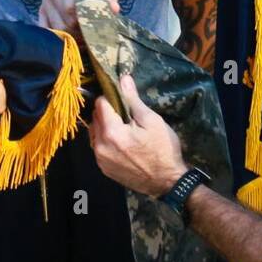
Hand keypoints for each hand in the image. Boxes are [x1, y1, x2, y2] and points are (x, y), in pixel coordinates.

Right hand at [38, 0, 119, 31]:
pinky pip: (48, 30)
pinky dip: (60, 36)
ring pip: (57, 29)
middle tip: (91, 30)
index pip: (72, 10)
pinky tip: (72, 35)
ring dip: (71, 35)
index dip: (84, 20)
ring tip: (83, 32)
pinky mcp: (41, 11)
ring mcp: (45, 1)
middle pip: (64, 22)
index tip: (95, 23)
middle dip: (79, 30)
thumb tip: (113, 9)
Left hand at [89, 74, 188, 196]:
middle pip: (95, 117)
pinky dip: (106, 140)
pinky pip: (98, 146)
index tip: (122, 99)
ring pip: (94, 132)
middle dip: (108, 112)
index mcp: (111, 132)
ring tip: (125, 129)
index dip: (110, 97)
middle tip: (126, 115)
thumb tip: (123, 79)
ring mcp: (99, 159)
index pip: (100, 103)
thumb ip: (133, 100)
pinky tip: (122, 143)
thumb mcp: (151, 120)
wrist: (167, 182)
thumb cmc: (163, 150)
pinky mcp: (102, 168)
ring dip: (105, 126)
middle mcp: (100, 146)